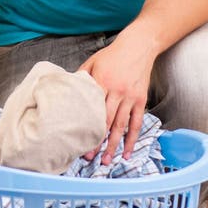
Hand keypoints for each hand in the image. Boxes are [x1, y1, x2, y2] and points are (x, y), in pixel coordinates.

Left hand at [79, 32, 154, 163]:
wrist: (138, 46)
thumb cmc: (112, 55)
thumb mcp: (92, 62)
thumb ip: (81, 77)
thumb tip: (66, 91)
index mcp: (101, 82)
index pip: (91, 110)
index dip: (84, 127)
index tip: (76, 141)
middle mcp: (117, 91)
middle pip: (105, 121)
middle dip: (96, 141)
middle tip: (89, 158)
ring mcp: (130, 97)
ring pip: (121, 126)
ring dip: (113, 145)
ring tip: (106, 161)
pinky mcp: (141, 100)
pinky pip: (136, 123)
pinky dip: (132, 139)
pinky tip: (127, 152)